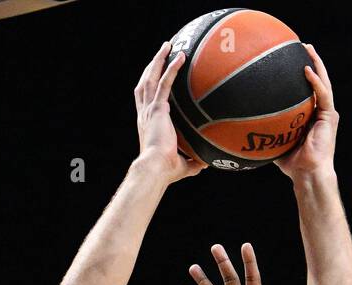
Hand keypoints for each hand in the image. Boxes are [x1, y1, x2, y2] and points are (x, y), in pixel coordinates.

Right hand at [134, 41, 204, 183]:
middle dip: (153, 65)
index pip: (146, 99)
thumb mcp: (182, 166)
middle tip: (162, 51)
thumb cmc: (166, 171)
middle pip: (146, 81)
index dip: (149, 85)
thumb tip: (206, 163)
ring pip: (152, 77)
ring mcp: (149, 109)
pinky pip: (165, 83)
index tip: (155, 74)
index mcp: (147, 123)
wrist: (156, 169)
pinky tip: (180, 57)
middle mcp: (145, 113)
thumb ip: (193, 162)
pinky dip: (171, 68)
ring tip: (168, 45)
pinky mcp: (157, 109)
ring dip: (159, 59)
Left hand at [275, 44, 337, 182]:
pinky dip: (316, 82)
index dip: (303, 74)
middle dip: (312, 62)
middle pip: (318, 81)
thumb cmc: (292, 164)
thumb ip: (265, 131)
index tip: (292, 59)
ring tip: (308, 49)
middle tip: (303, 46)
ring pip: (324, 83)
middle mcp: (321, 112)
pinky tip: (307, 70)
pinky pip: (323, 95)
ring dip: (317, 65)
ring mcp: (327, 114)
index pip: (308, 90)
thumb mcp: (275, 142)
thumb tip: (241, 126)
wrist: (308, 174)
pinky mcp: (330, 117)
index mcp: (311, 116)